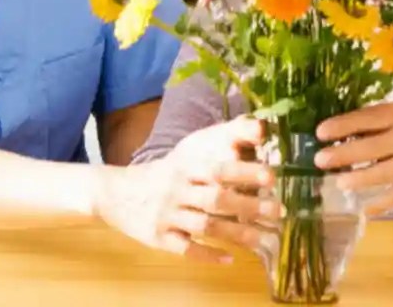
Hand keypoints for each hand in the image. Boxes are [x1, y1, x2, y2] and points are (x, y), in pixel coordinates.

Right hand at [96, 117, 280, 263]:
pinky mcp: (159, 238)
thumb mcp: (182, 156)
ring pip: (205, 226)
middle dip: (248, 206)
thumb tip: (258, 132)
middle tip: (278, 212)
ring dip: (236, 234)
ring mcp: (167, 215)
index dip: (244, 172)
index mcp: (183, 167)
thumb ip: (215, 151)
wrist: (114, 192)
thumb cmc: (160, 174)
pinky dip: (208, 255)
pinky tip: (229, 259)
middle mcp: (176, 190)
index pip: (217, 169)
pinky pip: (186, 249)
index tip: (271, 176)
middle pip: (215, 200)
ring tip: (263, 240)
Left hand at [314, 102, 392, 215]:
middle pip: (373, 147)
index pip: (367, 118)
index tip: (320, 133)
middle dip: (345, 154)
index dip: (343, 125)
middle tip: (320, 159)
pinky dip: (380, 204)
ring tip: (339, 182)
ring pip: (384, 173)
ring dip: (360, 179)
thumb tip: (333, 132)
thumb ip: (373, 121)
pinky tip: (363, 209)